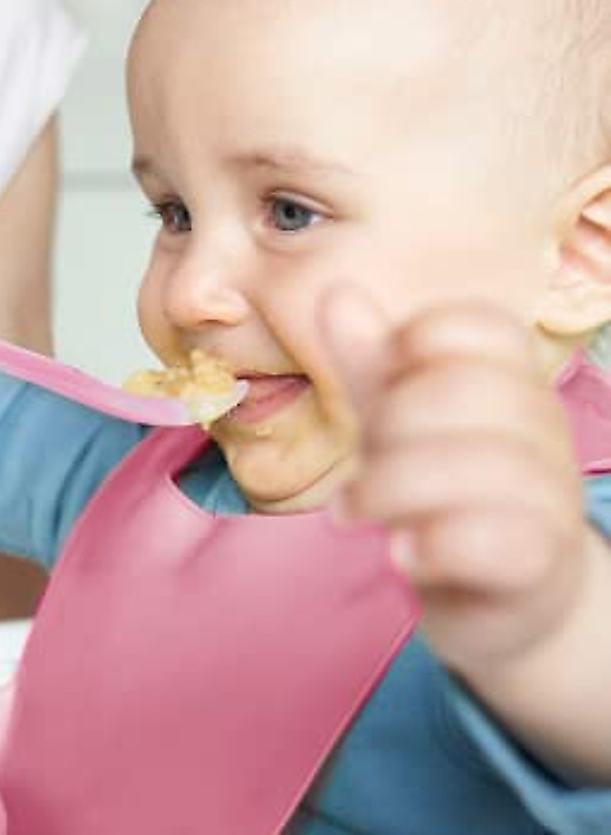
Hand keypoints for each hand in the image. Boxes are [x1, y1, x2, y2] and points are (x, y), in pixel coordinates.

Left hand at [320, 286, 588, 676]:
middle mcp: (542, 427)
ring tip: (351, 512)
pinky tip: (402, 552)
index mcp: (509, 378)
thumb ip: (368, 361)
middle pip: (468, 390)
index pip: (481, 326)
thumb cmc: (440, 488)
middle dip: (390, 421)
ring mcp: (550, 494)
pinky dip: (436, 544)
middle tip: (359, 461)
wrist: (498, 596)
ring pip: (483, 465)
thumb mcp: (395, 417)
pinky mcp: (541, 561)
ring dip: (391, 487)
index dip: (417, 340)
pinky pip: (499, 539)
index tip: (383, 377)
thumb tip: (335, 291)